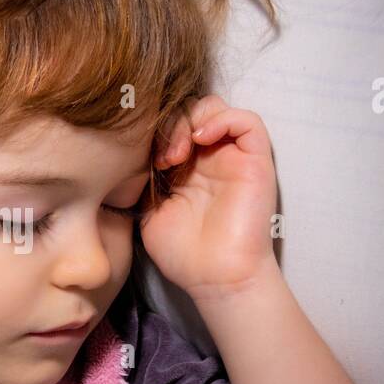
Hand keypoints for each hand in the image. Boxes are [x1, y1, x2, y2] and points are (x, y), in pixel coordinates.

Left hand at [138, 95, 279, 299]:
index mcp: (184, 166)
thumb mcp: (148, 210)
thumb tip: (127, 154)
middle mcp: (208, 157)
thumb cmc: (183, 252)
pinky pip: (247, 120)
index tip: (143, 161)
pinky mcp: (256, 161)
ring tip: (178, 154)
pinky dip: (222, 119)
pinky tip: (202, 140)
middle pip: (188, 109)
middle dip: (170, 125)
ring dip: (191, 120)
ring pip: (214, 107)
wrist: (214, 276)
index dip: (153, 132)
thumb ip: (143, 179)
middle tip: (162, 159)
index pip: (169, 124)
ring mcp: (232, 157)